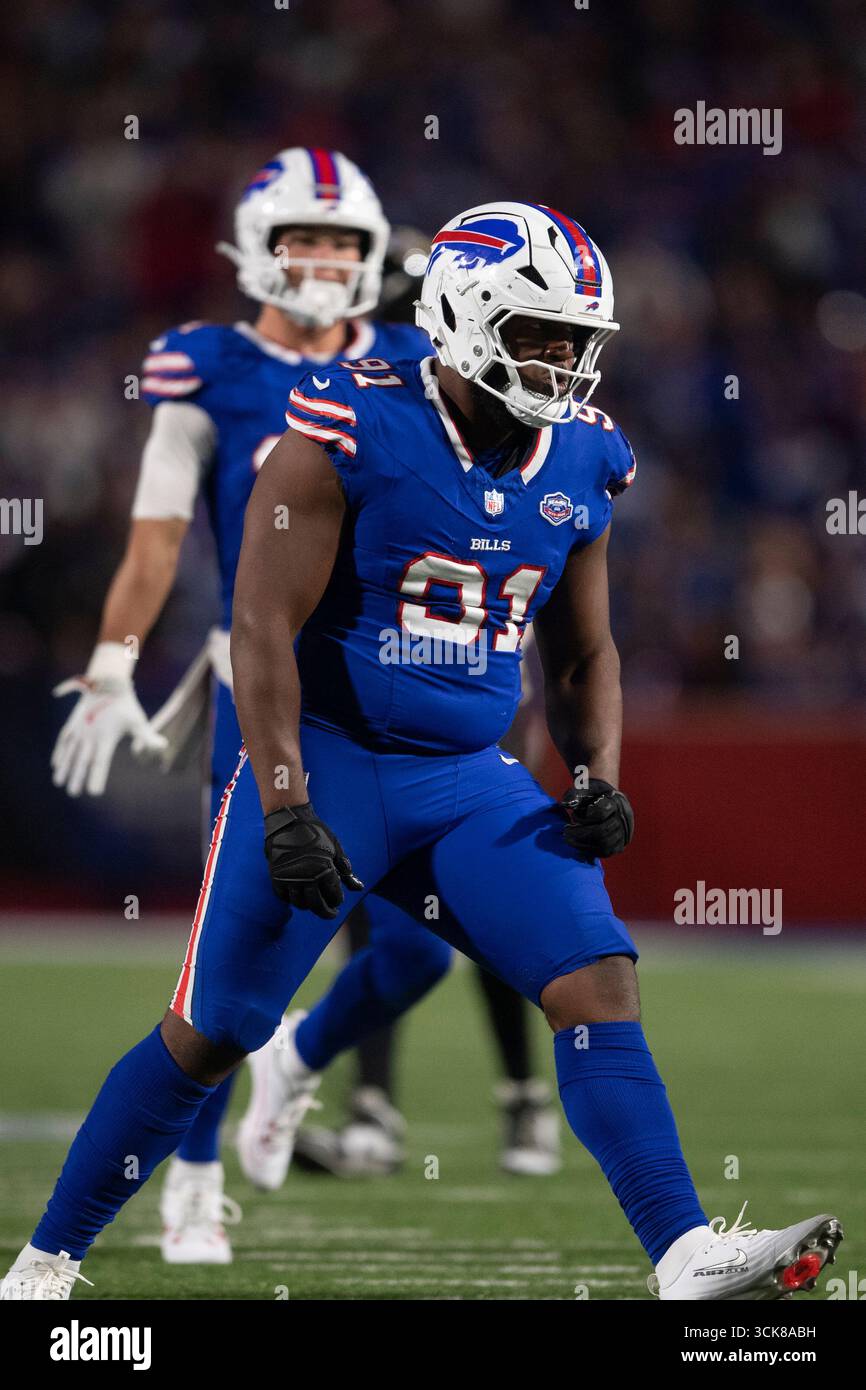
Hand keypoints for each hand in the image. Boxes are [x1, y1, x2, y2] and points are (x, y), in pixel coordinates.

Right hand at [51, 676, 166, 796]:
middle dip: (77, 778)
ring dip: (65, 768)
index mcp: (106, 737)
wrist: (108, 683)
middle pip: (82, 761)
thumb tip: (164, 746)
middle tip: (74, 794)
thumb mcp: (139, 721)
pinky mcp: (73, 723)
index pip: (100, 762)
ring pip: (70, 752)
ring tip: (59, 783)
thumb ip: (148, 737)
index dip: (97, 777)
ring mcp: (80, 729)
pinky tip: (56, 764)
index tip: (94, 792)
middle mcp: (90, 735)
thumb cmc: (126, 705)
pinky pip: (64, 740)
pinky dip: (59, 752)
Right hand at [264, 804, 363, 918]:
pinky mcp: (276, 876)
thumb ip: (345, 870)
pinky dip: (291, 899)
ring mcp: (290, 878)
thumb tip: (358, 888)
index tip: (338, 902)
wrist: (289, 820)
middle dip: (326, 912)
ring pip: (299, 903)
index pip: (333, 896)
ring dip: (308, 906)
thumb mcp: (335, 848)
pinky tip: (298, 896)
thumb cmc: (315, 832)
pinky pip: (284, 896)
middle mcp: (307, 877)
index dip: (337, 901)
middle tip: (331, 913)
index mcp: (324, 870)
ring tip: (314, 903)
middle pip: (316, 905)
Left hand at [561, 779, 633, 858]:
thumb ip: (575, 794)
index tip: (573, 815)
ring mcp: (623, 834)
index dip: (584, 817)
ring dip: (582, 843)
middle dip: (580, 832)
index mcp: (617, 802)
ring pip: (604, 844)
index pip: (601, 813)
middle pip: (602, 831)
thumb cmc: (593, 794)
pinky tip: (576, 844)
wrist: (608, 800)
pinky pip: (605, 852)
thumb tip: (566, 804)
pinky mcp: (619, 845)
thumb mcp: (585, 789)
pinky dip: (588, 849)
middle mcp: (623, 819)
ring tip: (568, 838)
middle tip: (566, 830)